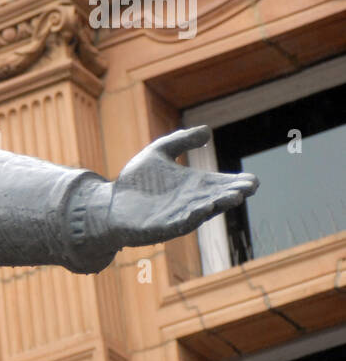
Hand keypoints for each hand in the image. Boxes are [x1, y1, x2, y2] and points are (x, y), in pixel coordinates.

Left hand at [101, 125, 257, 247]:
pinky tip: (200, 210)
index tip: (252, 180)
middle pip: (216, 199)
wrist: (108, 203)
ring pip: (201, 212)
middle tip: (246, 189)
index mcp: (194, 187)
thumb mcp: (157, 153)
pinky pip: (178, 224)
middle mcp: (190, 203)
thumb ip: (179, 141)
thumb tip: (207, 131)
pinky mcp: (160, 228)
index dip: (238, 184)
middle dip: (231, 194)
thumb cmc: (136, 181)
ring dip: (216, 205)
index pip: (222, 185)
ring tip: (232, 198)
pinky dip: (190, 218)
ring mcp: (176, 217)